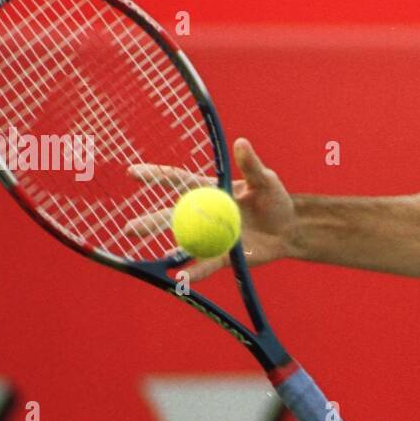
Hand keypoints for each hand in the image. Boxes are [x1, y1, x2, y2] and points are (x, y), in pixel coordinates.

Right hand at [124, 137, 296, 281]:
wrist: (290, 228)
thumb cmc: (275, 199)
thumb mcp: (265, 180)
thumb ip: (251, 165)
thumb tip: (241, 143)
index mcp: (210, 190)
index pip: (179, 182)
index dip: (156, 177)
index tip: (133, 173)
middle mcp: (205, 214)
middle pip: (173, 217)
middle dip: (151, 222)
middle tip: (129, 229)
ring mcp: (213, 235)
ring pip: (185, 242)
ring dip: (167, 249)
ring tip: (146, 257)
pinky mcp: (225, 254)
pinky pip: (207, 263)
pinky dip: (195, 271)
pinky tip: (181, 277)